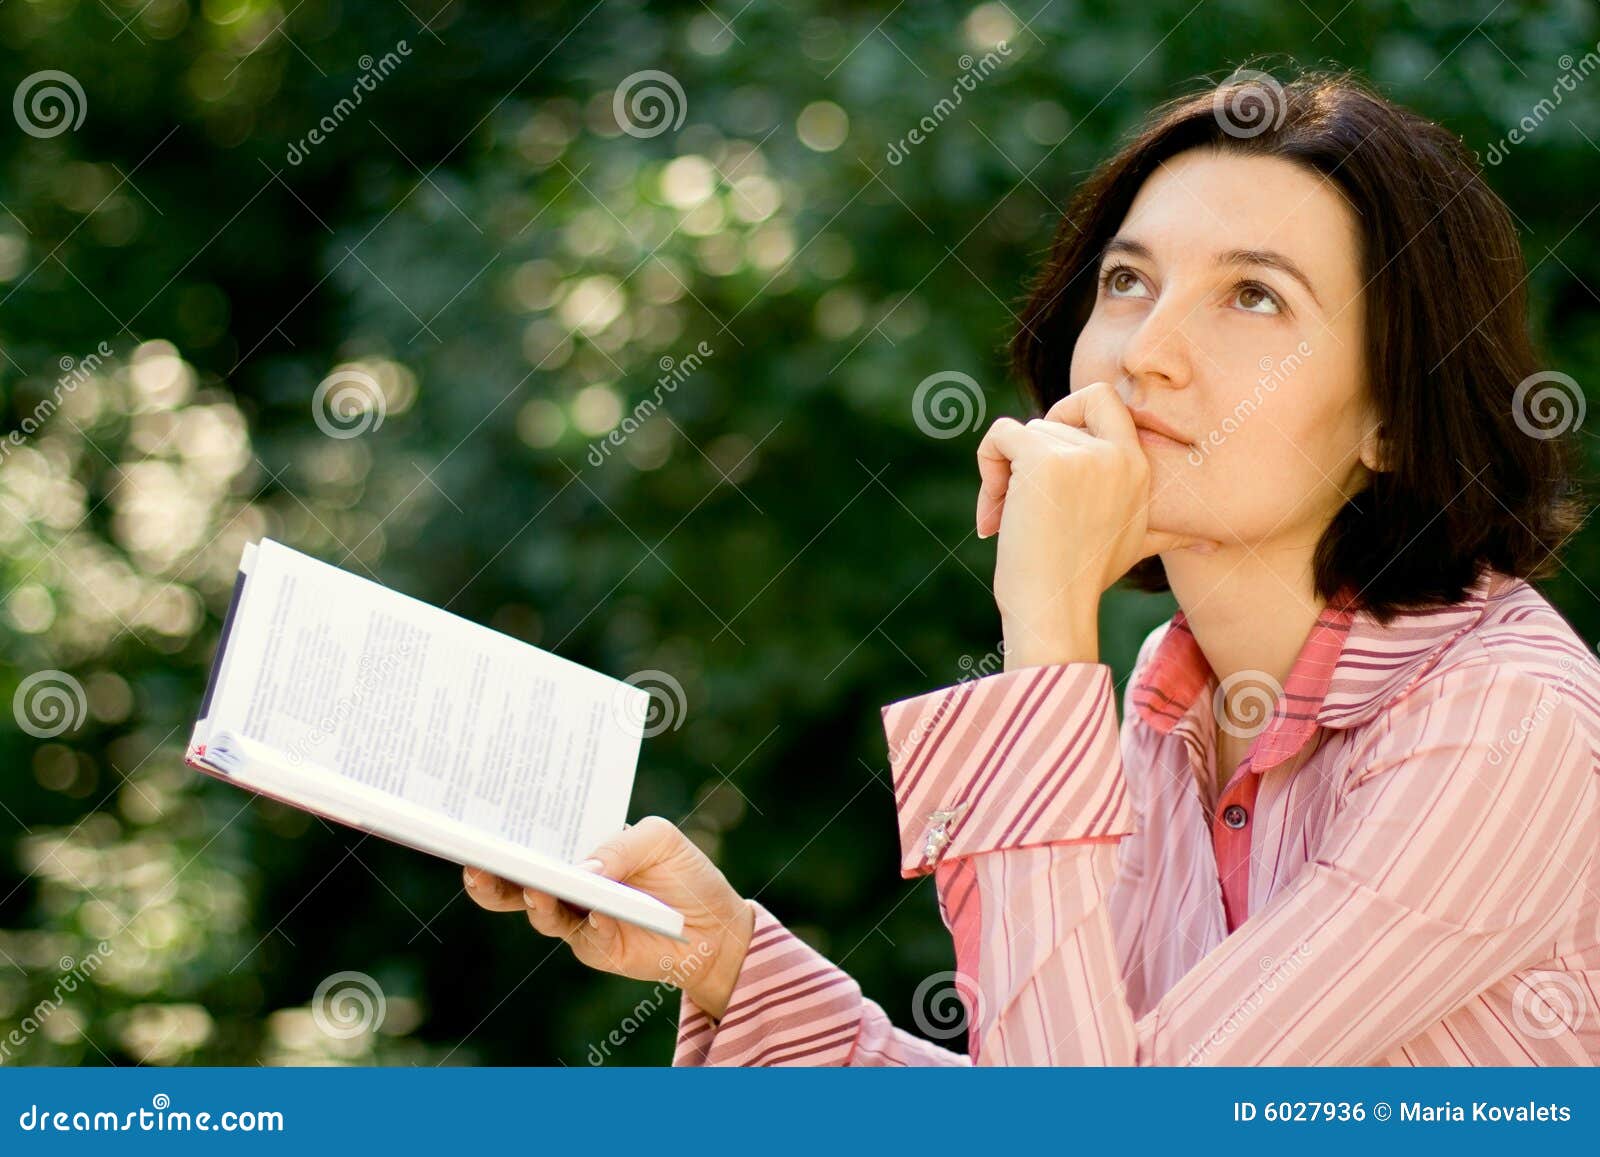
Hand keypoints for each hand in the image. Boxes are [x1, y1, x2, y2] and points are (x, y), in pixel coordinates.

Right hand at [463, 815, 754, 1019]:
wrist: (716, 926)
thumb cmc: (683, 872)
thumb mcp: (659, 839)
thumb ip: (623, 845)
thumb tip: (585, 866)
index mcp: (574, 852)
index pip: (529, 842)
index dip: (499, 834)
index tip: (472, 823)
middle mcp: (567, 887)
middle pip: (515, 885)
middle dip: (491, 876)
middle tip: (476, 863)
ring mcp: (578, 921)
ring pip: (542, 914)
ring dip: (536, 900)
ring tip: (537, 887)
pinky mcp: (600, 948)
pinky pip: (590, 937)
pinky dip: (593, 924)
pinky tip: (600, 913)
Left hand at [975, 381, 1216, 667]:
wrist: (1055, 613)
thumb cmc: (1084, 582)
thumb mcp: (1137, 546)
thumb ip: (1172, 531)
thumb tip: (1212, 542)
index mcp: (1139, 465)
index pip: (1102, 398)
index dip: (1068, 415)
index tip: (1052, 469)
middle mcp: (1116, 454)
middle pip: (1053, 418)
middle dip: (1032, 452)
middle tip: (1024, 498)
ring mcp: (1080, 454)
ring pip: (1023, 433)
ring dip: (1004, 477)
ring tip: (1009, 525)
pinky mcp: (1041, 460)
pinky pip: (998, 435)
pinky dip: (985, 466)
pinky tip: (991, 517)